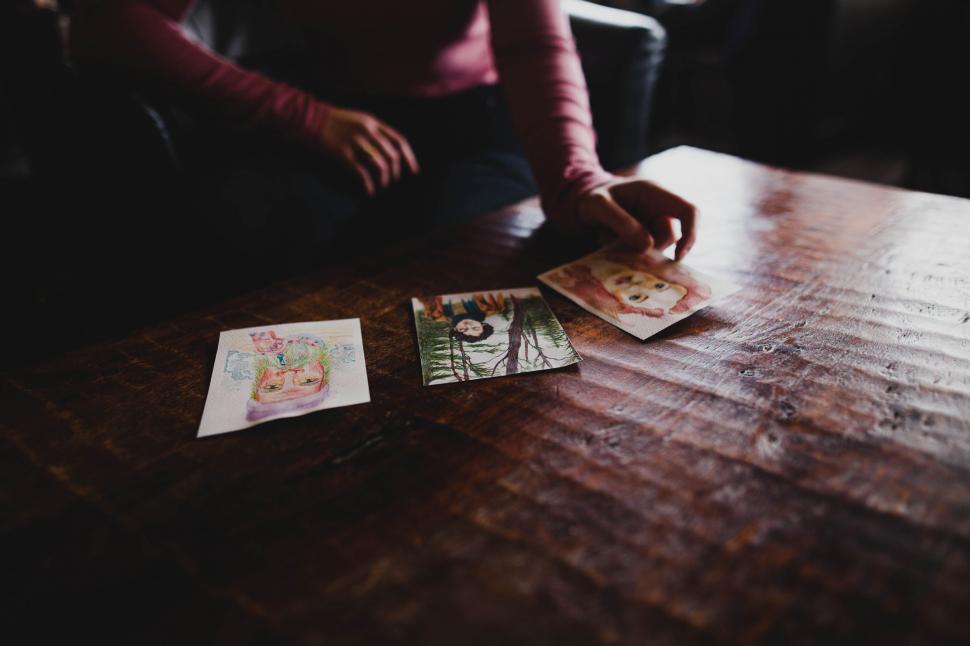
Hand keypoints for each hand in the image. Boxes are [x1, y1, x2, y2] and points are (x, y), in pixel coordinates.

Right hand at [319, 107, 419, 194]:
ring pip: (380, 165)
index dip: (409, 157)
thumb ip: (373, 130)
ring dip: (384, 180)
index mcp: (372, 122)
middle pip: (391, 155)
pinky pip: (361, 172)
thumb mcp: (357, 119)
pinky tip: (368, 191)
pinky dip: (368, 184)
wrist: (308, 118)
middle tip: (391, 182)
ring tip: (380, 186)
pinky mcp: (342, 152)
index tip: (413, 170)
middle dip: (395, 172)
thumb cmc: (332, 121)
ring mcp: (355, 141)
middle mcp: (367, 131)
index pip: (399, 140)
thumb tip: (388, 149)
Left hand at [576, 177, 697, 259]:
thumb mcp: (599, 205)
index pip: (689, 211)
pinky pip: (644, 252)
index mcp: (655, 192)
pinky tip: (609, 243)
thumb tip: (647, 246)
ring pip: (656, 248)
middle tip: (617, 253)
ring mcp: (653, 223)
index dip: (690, 234)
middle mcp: (659, 208)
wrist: (583, 202)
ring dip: (633, 252)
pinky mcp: (644, 236)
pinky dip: (628, 253)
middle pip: (670, 237)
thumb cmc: (592, 197)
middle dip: (648, 251)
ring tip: (606, 243)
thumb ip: (622, 223)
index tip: (678, 256)